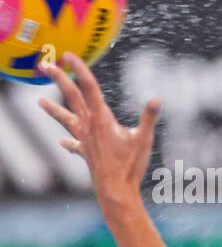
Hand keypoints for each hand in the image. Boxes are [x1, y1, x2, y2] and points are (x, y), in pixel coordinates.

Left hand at [38, 52, 159, 201]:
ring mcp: (85, 139)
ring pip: (67, 119)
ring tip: (39, 101)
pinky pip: (74, 144)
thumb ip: (149, 118)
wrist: (115, 190)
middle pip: (71, 97)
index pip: (89, 87)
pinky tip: (63, 143)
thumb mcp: (144, 140)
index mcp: (102, 118)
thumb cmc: (129, 166)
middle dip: (58, 79)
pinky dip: (69, 142)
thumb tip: (156, 100)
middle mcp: (89, 126)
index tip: (68, 55)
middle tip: (44, 65)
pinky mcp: (86, 153)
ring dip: (53, 109)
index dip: (79, 70)